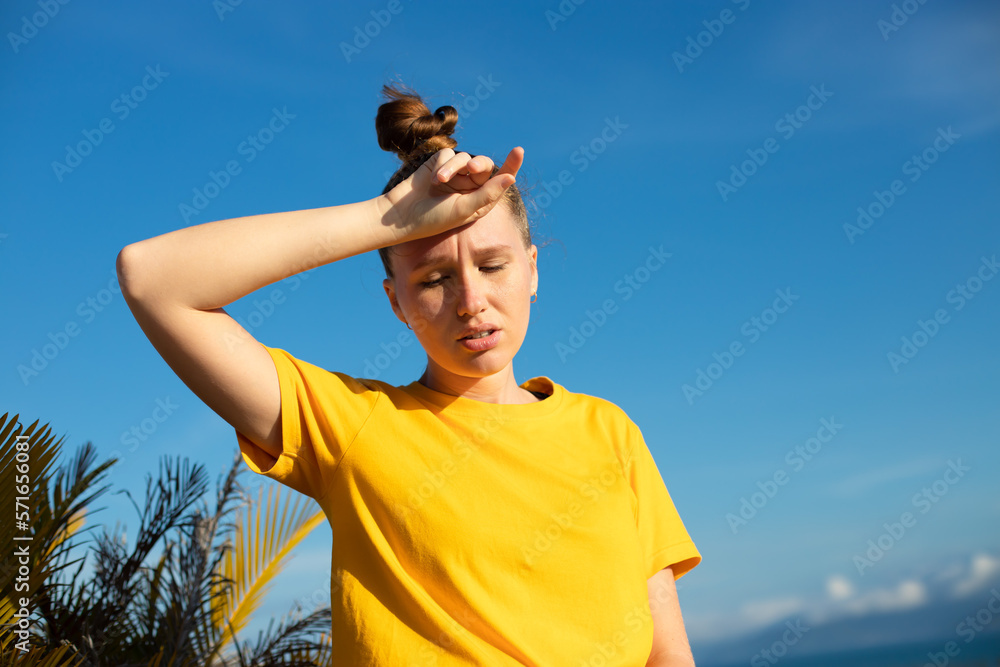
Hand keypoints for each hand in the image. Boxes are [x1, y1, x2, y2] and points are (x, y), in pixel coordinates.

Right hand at [379, 147, 523, 241]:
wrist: (403, 214)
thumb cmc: (435, 219)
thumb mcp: (464, 210)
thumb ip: (487, 194)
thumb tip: (510, 178)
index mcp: (481, 199)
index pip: (501, 180)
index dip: (511, 165)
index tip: (518, 150)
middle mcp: (470, 185)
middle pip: (484, 164)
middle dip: (479, 165)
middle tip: (472, 169)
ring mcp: (455, 174)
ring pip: (464, 158)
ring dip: (454, 168)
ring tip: (439, 182)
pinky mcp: (440, 163)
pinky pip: (449, 155)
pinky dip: (443, 165)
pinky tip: (432, 180)